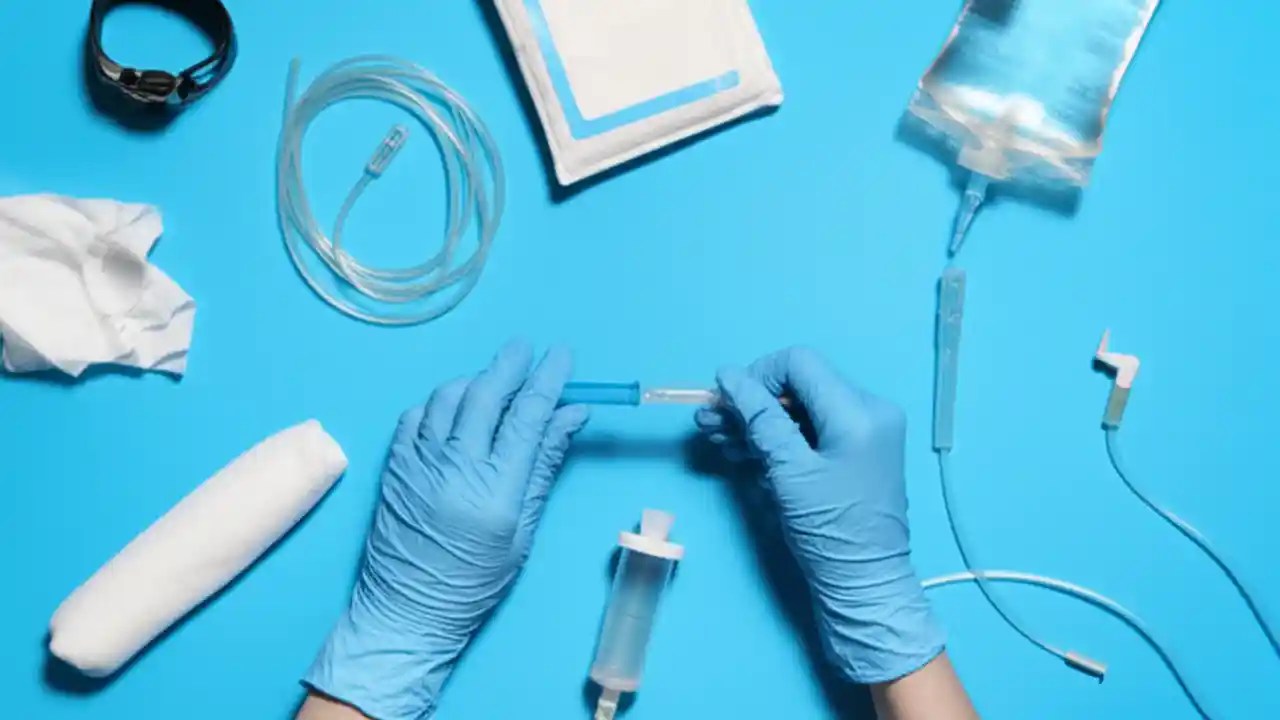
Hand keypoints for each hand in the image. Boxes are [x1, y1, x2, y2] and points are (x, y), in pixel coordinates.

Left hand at [304, 341, 589, 719]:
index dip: (548, 380)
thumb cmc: (475, 582)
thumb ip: (544, 466)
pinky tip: (453, 407)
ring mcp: (417, 463)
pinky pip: (415, 417)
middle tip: (527, 348)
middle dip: (510, 365)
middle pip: (486, 395)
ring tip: (492, 379)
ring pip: (447, 398)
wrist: (406, 611)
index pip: (527, 416)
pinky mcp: (392, 467)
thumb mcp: (522, 531)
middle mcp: (455, 468)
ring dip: (474, 380)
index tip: (562, 357)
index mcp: (495, 489)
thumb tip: (571, 415)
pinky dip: (438, 402)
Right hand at [696, 347, 943, 683]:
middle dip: (750, 402)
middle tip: (708, 422)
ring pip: (798, 409)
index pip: (799, 362)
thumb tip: (728, 376)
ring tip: (717, 439)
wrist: (864, 584)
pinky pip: (810, 431)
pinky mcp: (854, 453)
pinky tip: (745, 455)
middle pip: (797, 386)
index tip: (727, 403)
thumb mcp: (787, 471)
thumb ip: (758, 418)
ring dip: (757, 422)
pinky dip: (777, 440)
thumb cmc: (829, 530)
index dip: (756, 376)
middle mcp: (868, 411)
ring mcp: (863, 432)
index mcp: (859, 410)